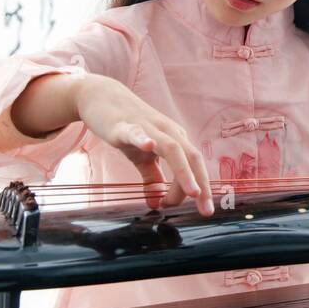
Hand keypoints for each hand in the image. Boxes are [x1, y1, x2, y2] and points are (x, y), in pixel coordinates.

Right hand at [73, 74, 213, 215]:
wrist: (101, 98)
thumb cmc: (126, 127)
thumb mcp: (141, 156)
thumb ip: (151, 178)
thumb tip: (156, 203)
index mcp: (176, 140)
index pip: (194, 166)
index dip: (199, 188)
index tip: (197, 210)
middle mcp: (168, 132)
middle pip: (191, 158)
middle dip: (202, 184)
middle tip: (206, 209)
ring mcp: (148, 127)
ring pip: (172, 148)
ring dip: (183, 171)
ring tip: (191, 192)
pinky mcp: (124, 125)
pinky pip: (136, 133)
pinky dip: (144, 140)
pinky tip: (150, 147)